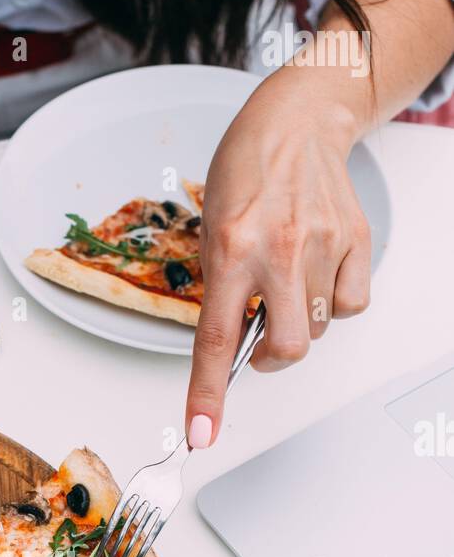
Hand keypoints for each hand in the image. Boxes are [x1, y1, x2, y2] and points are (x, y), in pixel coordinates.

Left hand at [184, 65, 371, 446]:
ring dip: (297, 322)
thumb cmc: (247, 172)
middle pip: (286, 349)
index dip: (207, 395)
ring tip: (285, 282)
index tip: (201, 433)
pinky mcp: (356, 240)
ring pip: (316, 328)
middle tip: (257, 340)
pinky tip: (316, 276)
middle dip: (268, 358)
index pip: (215, 340)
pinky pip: (350, 304)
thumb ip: (221, 290)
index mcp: (231, 250)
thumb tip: (229, 346)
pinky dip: (332, 304)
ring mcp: (323, 245)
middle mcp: (280, 251)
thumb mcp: (211, 231)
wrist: (297, 122)